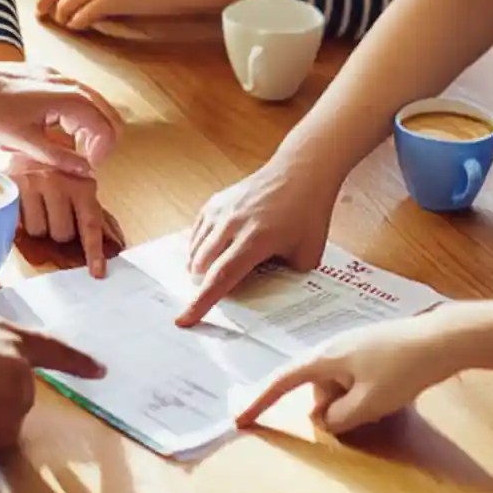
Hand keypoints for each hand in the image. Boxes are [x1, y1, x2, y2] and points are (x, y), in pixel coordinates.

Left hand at [0, 47, 123, 176]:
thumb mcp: (23, 141)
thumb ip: (58, 157)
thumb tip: (86, 171)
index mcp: (69, 99)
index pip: (106, 129)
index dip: (101, 154)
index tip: (84, 168)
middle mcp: (71, 85)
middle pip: (109, 116)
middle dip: (102, 143)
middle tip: (83, 162)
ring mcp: (62, 79)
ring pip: (96, 107)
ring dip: (92, 132)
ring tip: (71, 151)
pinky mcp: (51, 79)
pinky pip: (79, 100)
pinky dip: (80, 120)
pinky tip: (58, 133)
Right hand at [15, 168, 124, 278]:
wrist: (26, 146)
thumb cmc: (57, 174)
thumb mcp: (78, 189)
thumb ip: (91, 215)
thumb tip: (113, 244)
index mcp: (83, 184)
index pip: (90, 225)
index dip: (93, 251)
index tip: (96, 273)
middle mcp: (60, 181)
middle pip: (63, 234)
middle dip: (58, 231)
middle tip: (53, 212)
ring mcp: (34, 182)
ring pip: (39, 232)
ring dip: (38, 226)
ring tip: (36, 206)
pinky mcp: (12, 186)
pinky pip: (17, 223)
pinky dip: (20, 221)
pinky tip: (23, 206)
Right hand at [180, 162, 340, 325]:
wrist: (300, 172)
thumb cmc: (308, 213)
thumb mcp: (308, 256)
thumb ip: (286, 278)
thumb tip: (270, 295)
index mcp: (256, 241)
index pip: (221, 278)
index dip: (201, 303)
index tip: (184, 320)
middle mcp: (233, 225)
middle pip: (203, 266)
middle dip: (202, 286)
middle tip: (211, 297)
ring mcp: (221, 211)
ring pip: (196, 250)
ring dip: (199, 268)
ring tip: (211, 276)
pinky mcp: (215, 202)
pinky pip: (197, 233)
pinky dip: (198, 248)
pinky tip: (209, 253)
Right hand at [238, 317, 443, 431]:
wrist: (444, 339)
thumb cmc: (403, 369)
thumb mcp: (368, 405)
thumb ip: (339, 419)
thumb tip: (326, 420)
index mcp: (324, 359)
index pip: (282, 382)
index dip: (260, 402)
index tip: (240, 420)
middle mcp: (332, 349)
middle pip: (317, 390)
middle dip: (334, 410)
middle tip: (370, 413)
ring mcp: (353, 348)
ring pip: (340, 387)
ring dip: (356, 403)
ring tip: (390, 402)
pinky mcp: (372, 350)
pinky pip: (358, 379)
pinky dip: (367, 393)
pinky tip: (395, 393)